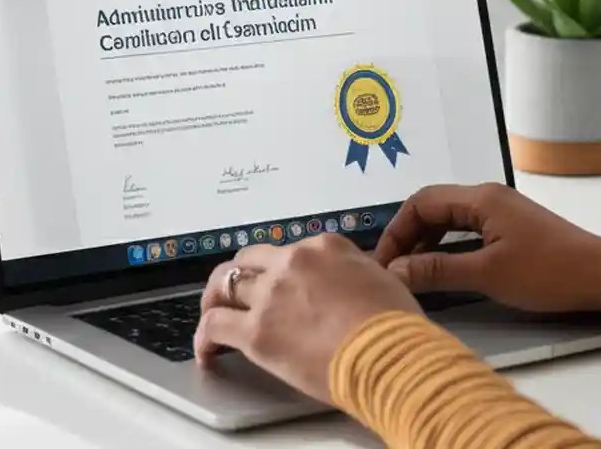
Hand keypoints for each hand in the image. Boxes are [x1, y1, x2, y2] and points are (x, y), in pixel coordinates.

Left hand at [194, 233, 420, 402]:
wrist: (388, 354)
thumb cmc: (395, 326)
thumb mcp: (382, 280)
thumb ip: (355, 273)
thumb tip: (349, 282)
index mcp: (324, 247)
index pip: (290, 251)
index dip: (281, 270)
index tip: (280, 286)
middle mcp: (293, 262)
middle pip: (250, 260)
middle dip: (241, 276)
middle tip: (236, 294)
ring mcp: (271, 294)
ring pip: (225, 285)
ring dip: (215, 299)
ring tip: (211, 314)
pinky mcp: (256, 331)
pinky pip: (214, 326)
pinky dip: (205, 337)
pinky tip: (207, 350)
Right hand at [375, 183, 600, 313]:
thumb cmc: (550, 273)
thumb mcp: (487, 274)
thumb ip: (438, 271)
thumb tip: (395, 271)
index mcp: (481, 199)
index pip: (421, 202)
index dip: (396, 231)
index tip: (384, 262)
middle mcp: (488, 197)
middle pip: (432, 207)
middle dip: (407, 236)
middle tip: (392, 268)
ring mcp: (502, 211)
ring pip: (449, 220)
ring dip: (426, 243)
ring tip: (411, 272)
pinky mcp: (511, 228)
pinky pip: (466, 230)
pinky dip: (447, 247)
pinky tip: (442, 270)